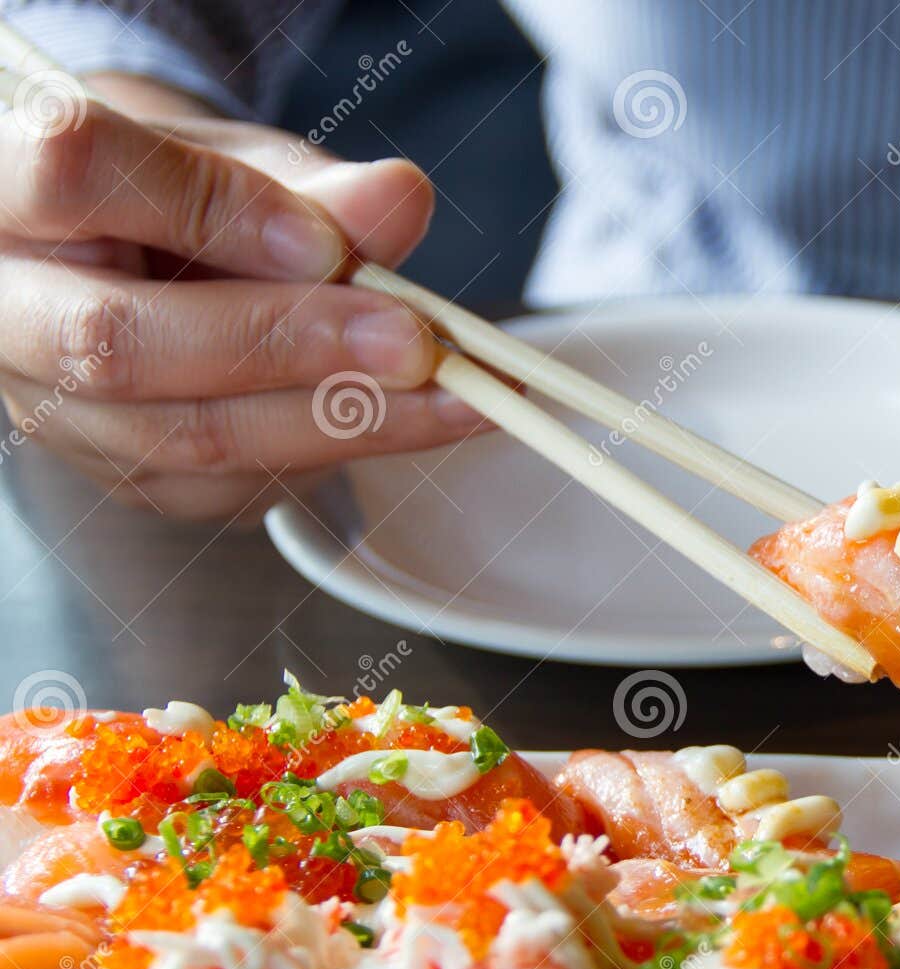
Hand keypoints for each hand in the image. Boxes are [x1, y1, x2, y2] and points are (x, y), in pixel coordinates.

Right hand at [0, 77, 483, 520]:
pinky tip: (418, 422)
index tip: (325, 240)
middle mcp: (3, 310)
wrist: (139, 255)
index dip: (205, 208)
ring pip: (186, 435)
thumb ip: (310, 185)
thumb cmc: (184, 192)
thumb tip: (400, 201)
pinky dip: (337, 451)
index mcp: (3, 187)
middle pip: (121, 341)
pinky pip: (233, 484)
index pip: (74, 172)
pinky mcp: (124, 477)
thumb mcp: (242, 163)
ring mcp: (52, 409)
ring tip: (462, 395)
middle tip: (419, 344)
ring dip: (342, 419)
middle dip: (291, 346)